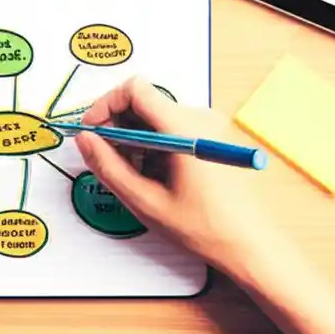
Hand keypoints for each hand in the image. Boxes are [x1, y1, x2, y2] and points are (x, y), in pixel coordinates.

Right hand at [74, 78, 287, 282]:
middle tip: (106, 159)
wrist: (249, 243)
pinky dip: (153, 146)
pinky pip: (171, 128)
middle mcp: (199, 117)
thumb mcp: (146, 201)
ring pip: (155, 117)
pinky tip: (154, 176)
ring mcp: (208, 125)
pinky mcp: (211, 136)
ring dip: (135, 140)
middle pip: (144, 102)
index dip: (105, 105)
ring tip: (134, 176)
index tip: (92, 130)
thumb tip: (85, 140)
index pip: (134, 89)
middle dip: (117, 127)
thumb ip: (109, 167)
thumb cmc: (205, 227)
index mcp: (183, 127)